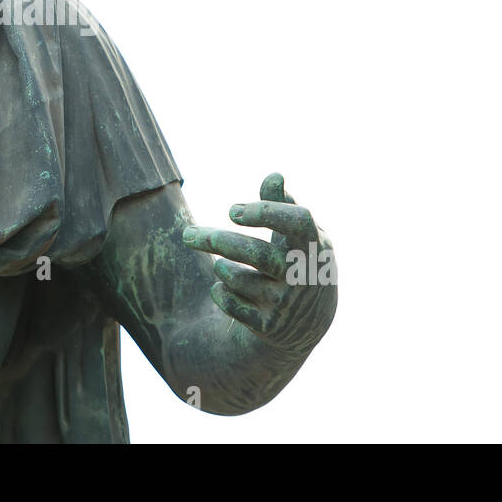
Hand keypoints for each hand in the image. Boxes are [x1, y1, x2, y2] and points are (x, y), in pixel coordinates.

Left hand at [182, 173, 336, 354]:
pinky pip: (230, 303)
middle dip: (217, 241)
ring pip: (237, 279)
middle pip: (257, 253)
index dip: (266, 212)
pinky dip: (219, 292)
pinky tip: (224, 287)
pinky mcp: (268, 325)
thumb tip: (274, 175)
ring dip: (221, 268)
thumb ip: (283, 204)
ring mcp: (287, 302)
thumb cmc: (297, 261)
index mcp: (314, 245)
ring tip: (223, 265)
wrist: (308, 321)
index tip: (232, 211)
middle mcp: (303, 274)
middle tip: (187, 235)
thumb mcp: (298, 235)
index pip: (298, 222)